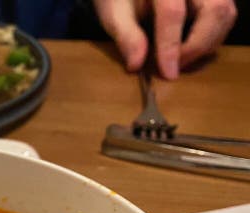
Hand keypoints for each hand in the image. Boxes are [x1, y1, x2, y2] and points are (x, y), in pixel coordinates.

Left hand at [92, 0, 236, 78]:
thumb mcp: (114, 14)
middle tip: (176, 68)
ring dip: (208, 43)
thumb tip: (136, 65)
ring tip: (181, 60)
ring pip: (225, 14)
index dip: (171, 46)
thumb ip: (126, 35)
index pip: (172, 12)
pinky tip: (189, 49)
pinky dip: (211, 38)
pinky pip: (224, 16)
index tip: (168, 73)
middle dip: (198, 46)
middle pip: (215, 10)